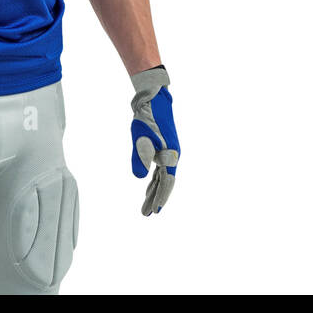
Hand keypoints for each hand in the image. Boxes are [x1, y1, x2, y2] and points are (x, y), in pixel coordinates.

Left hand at [129, 66, 179, 215]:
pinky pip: (160, 169)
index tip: (154, 211)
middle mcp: (173, 156)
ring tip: (146, 206)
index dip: (160, 197)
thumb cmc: (147, 117)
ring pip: (162, 177)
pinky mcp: (163, 148)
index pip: (166, 182)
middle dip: (155, 199)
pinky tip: (148, 186)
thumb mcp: (140, 136)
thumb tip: (140, 178)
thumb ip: (140, 157)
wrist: (153, 98)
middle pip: (165, 183)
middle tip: (146, 214)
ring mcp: (169, 152)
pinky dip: (154, 180)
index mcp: (170, 155)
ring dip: (154, 191)